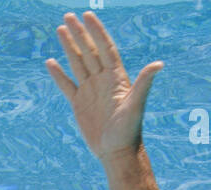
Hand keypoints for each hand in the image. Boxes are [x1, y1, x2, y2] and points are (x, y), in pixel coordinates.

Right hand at [46, 11, 162, 160]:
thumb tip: (159, 64)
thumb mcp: (136, 105)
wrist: (117, 152)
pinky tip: (51, 62)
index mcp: (115, 77)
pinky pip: (67, 85)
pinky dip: (58, 74)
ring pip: (77, 63)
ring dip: (69, 46)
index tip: (87, 15)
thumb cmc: (129, 130)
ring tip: (61, 29)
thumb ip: (144, 82)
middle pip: (89, 51)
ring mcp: (89, 91)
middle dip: (79, 33)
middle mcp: (102, 80)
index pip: (105, 48)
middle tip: (69, 16)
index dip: (97, 31)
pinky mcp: (79, 104)